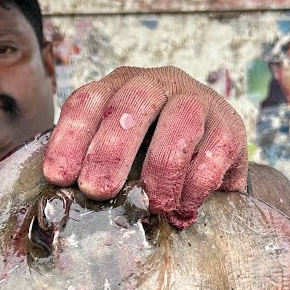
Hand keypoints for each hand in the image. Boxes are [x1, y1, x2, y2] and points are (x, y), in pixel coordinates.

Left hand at [43, 66, 248, 228]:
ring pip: (178, 123)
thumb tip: (61, 202)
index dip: (70, 138)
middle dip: (109, 151)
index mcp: (118, 87)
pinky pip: (215, 150)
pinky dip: (196, 184)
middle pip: (129, 106)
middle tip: (98, 191)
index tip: (58, 176)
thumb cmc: (150, 156)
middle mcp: (157, 84)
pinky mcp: (231, 125)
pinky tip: (183, 206)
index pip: (88, 102)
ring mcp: (197, 100)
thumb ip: (90, 166)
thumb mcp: (118, 153)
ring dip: (160, 172)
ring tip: (152, 206)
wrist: (211, 156)